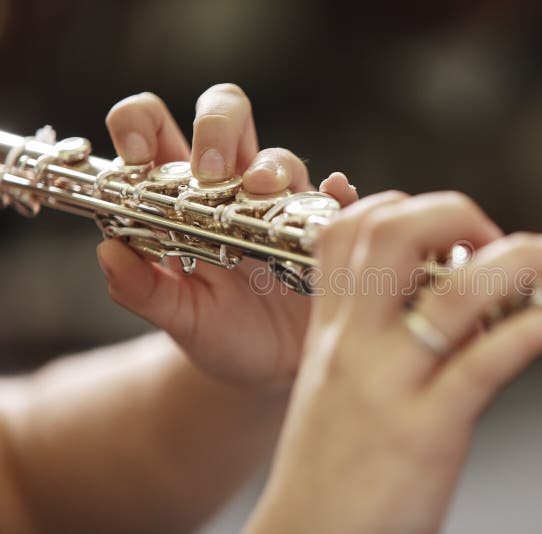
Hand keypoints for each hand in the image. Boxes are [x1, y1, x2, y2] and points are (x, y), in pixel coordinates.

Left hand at [97, 84, 358, 389]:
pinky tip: (336, 192)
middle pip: (225, 117)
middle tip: (210, 171)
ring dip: (271, 166)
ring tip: (263, 192)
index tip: (137, 152)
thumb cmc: (222, 336)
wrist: (272, 370)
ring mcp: (280, 207)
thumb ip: (143, 290)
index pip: (155, 131)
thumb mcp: (179, 318)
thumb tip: (109, 253)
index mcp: (183, 199)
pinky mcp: (319, 229)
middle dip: (216, 125)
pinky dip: (337, 190)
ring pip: (279, 157)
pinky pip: (334, 198)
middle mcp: (233, 192)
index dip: (140, 122)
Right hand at [247, 191, 541, 532]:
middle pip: (392, 236)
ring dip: (515, 261)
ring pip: (451, 295)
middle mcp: (354, 346)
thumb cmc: (330, 468)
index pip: (348, 230)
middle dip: (451, 212)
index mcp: (332, 331)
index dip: (401, 205)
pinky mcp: (423, 433)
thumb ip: (380, 338)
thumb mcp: (338, 386)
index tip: (448, 224)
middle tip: (491, 231)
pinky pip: (482, 365)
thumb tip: (446, 303)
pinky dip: (528, 331)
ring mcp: (387, 386)